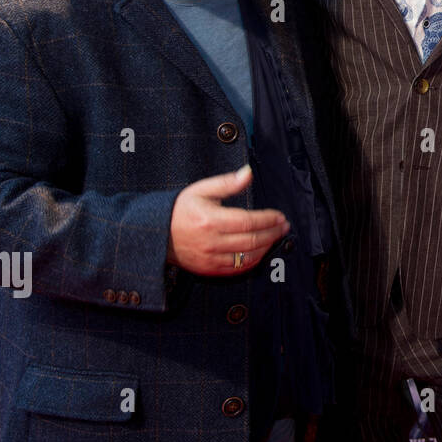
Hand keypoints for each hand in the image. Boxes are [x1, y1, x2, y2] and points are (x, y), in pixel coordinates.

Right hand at [166, 164, 288, 275]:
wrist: (157, 234)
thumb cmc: (180, 210)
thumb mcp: (201, 190)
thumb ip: (227, 183)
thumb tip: (248, 173)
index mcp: (210, 220)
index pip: (248, 222)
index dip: (268, 219)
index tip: (279, 216)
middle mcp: (211, 242)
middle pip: (252, 240)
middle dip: (272, 233)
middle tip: (284, 226)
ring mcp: (210, 258)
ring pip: (247, 257)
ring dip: (266, 247)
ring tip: (276, 236)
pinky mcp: (209, 269)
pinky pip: (237, 269)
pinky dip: (253, 261)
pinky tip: (261, 251)